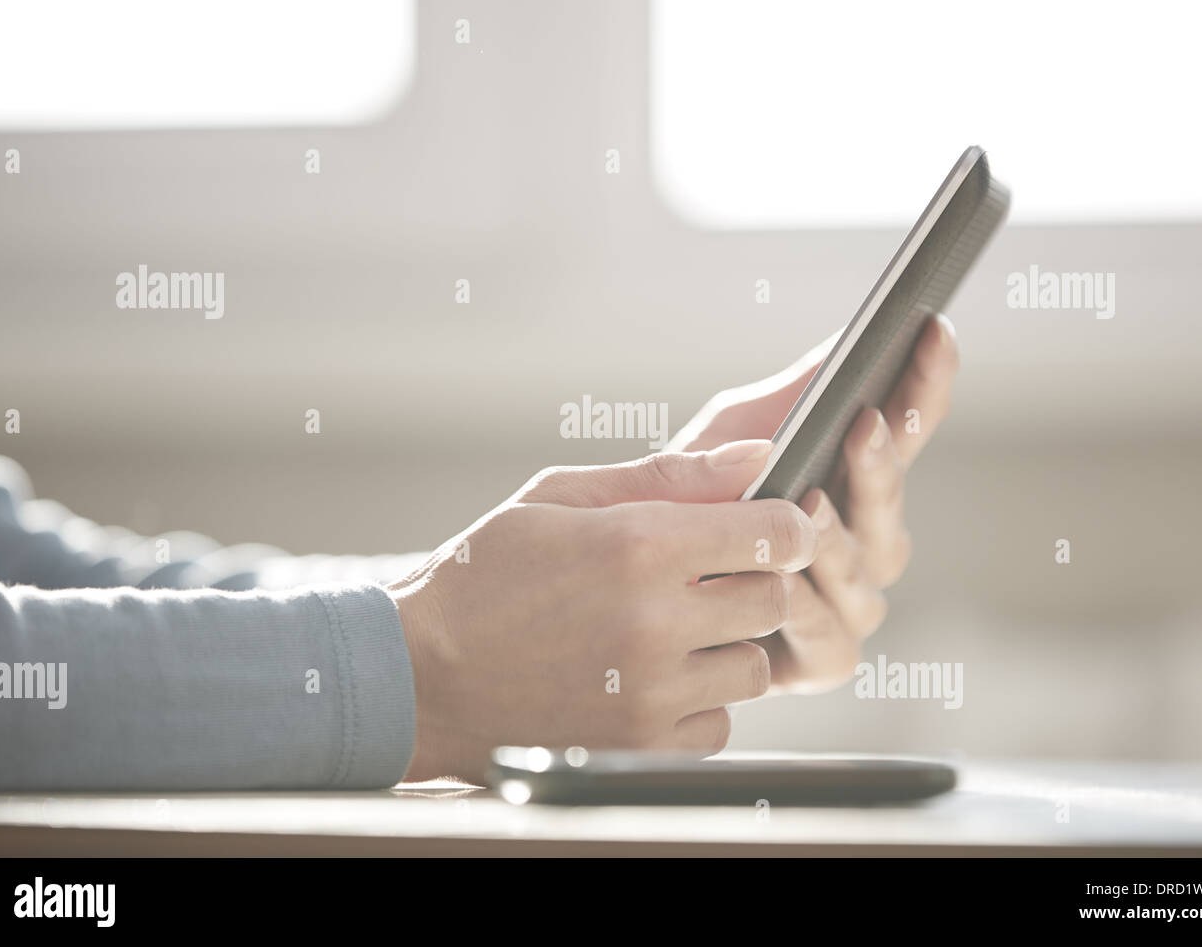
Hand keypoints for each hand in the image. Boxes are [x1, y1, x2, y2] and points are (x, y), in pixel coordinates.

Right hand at [390, 440, 817, 781]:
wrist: (419, 677)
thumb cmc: (484, 577)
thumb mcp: (561, 497)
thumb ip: (668, 475)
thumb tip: (757, 454)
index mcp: (637, 545)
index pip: (775, 532)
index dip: (782, 526)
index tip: (769, 530)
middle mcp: (654, 621)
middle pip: (773, 598)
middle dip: (748, 582)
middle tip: (699, 581)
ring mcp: (650, 693)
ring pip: (752, 666)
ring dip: (724, 646)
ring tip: (663, 632)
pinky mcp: (641, 747)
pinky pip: (719, 723)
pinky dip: (696, 701)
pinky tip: (647, 679)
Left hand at [671, 314, 960, 692]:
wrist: (626, 583)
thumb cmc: (687, 501)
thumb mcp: (731, 432)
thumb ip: (789, 396)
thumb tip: (843, 345)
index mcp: (850, 485)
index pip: (905, 431)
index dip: (924, 386)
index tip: (934, 330)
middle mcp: (860, 547)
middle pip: (892, 509)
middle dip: (882, 465)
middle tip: (863, 422)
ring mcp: (843, 606)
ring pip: (868, 575)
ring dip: (841, 537)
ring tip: (810, 502)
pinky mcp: (814, 662)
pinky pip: (831, 640)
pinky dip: (809, 608)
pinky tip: (784, 579)